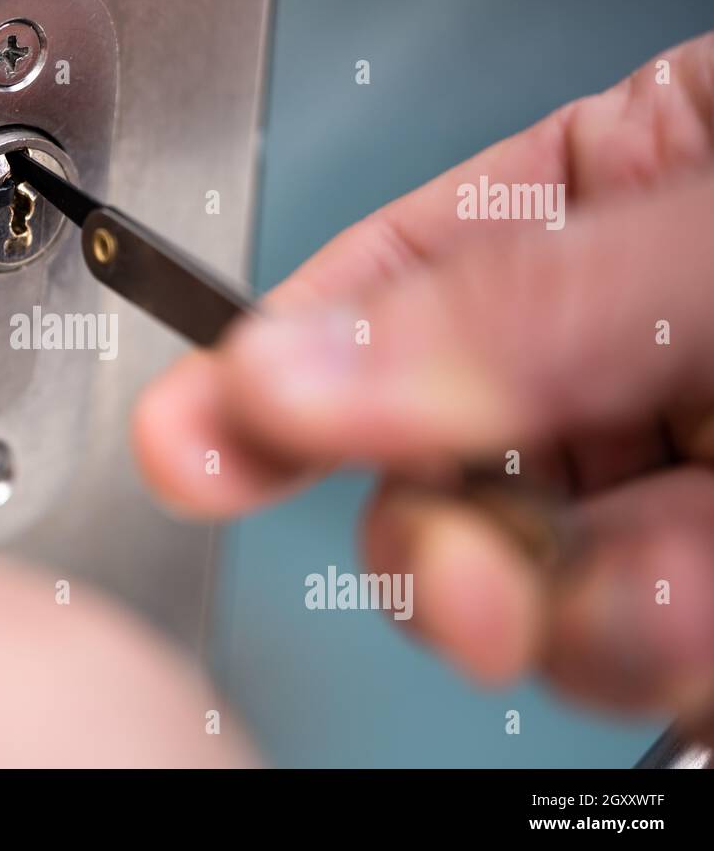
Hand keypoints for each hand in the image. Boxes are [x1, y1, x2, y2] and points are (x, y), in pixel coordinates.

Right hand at [135, 32, 713, 739]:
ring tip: (666, 591)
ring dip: (565, 612)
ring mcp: (685, 471)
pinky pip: (635, 646)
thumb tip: (293, 375)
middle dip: (430, 536)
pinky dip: (647, 657)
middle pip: (440, 454)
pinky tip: (695, 633)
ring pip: (534, 578)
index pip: (393, 273)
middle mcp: (634, 342)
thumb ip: (525, 304)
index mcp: (620, 194)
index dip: (277, 357)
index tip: (187, 438)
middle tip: (453, 581)